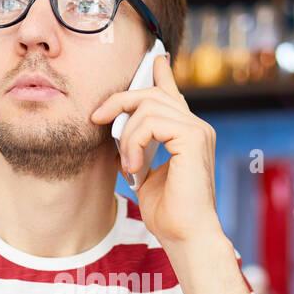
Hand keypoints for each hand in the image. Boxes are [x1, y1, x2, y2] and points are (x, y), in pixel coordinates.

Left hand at [90, 53, 221, 248]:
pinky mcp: (193, 138)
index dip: (160, 73)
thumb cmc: (168, 213)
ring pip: (148, 106)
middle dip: (119, 101)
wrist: (185, 236)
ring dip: (126, 134)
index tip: (154, 57)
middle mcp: (196, 127)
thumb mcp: (146, 172)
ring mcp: (197, 130)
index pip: (172, 93)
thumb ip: (138, 147)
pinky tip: (135, 167)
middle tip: (96, 118)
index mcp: (188, 134)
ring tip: (128, 164)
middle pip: (152, 93)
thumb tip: (117, 129)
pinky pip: (152, 122)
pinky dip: (134, 142)